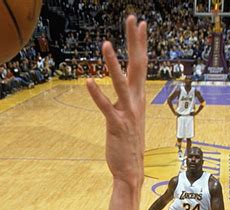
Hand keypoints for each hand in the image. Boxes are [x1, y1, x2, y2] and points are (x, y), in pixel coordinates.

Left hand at [86, 17, 146, 184]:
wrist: (131, 171)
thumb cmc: (129, 146)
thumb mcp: (130, 118)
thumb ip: (126, 102)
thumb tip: (121, 90)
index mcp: (139, 99)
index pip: (141, 65)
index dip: (141, 44)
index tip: (140, 24)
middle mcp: (136, 103)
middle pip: (137, 66)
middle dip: (135, 41)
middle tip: (134, 19)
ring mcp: (127, 114)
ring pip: (121, 84)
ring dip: (113, 64)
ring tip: (106, 44)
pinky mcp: (116, 126)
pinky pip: (106, 107)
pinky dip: (97, 94)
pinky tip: (88, 81)